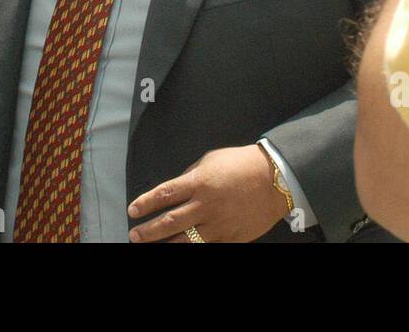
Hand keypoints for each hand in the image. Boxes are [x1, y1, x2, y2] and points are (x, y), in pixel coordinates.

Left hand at [126, 144, 290, 242]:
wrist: (275, 180)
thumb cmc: (242, 164)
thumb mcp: (211, 161)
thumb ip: (190, 176)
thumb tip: (175, 190)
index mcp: (199, 182)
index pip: (164, 195)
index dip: (145, 204)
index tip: (133, 210)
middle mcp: (206, 205)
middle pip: (169, 221)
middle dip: (148, 230)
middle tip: (135, 235)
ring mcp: (219, 224)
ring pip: (186, 240)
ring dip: (165, 244)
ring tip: (151, 246)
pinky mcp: (230, 237)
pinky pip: (207, 246)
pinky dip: (193, 247)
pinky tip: (183, 246)